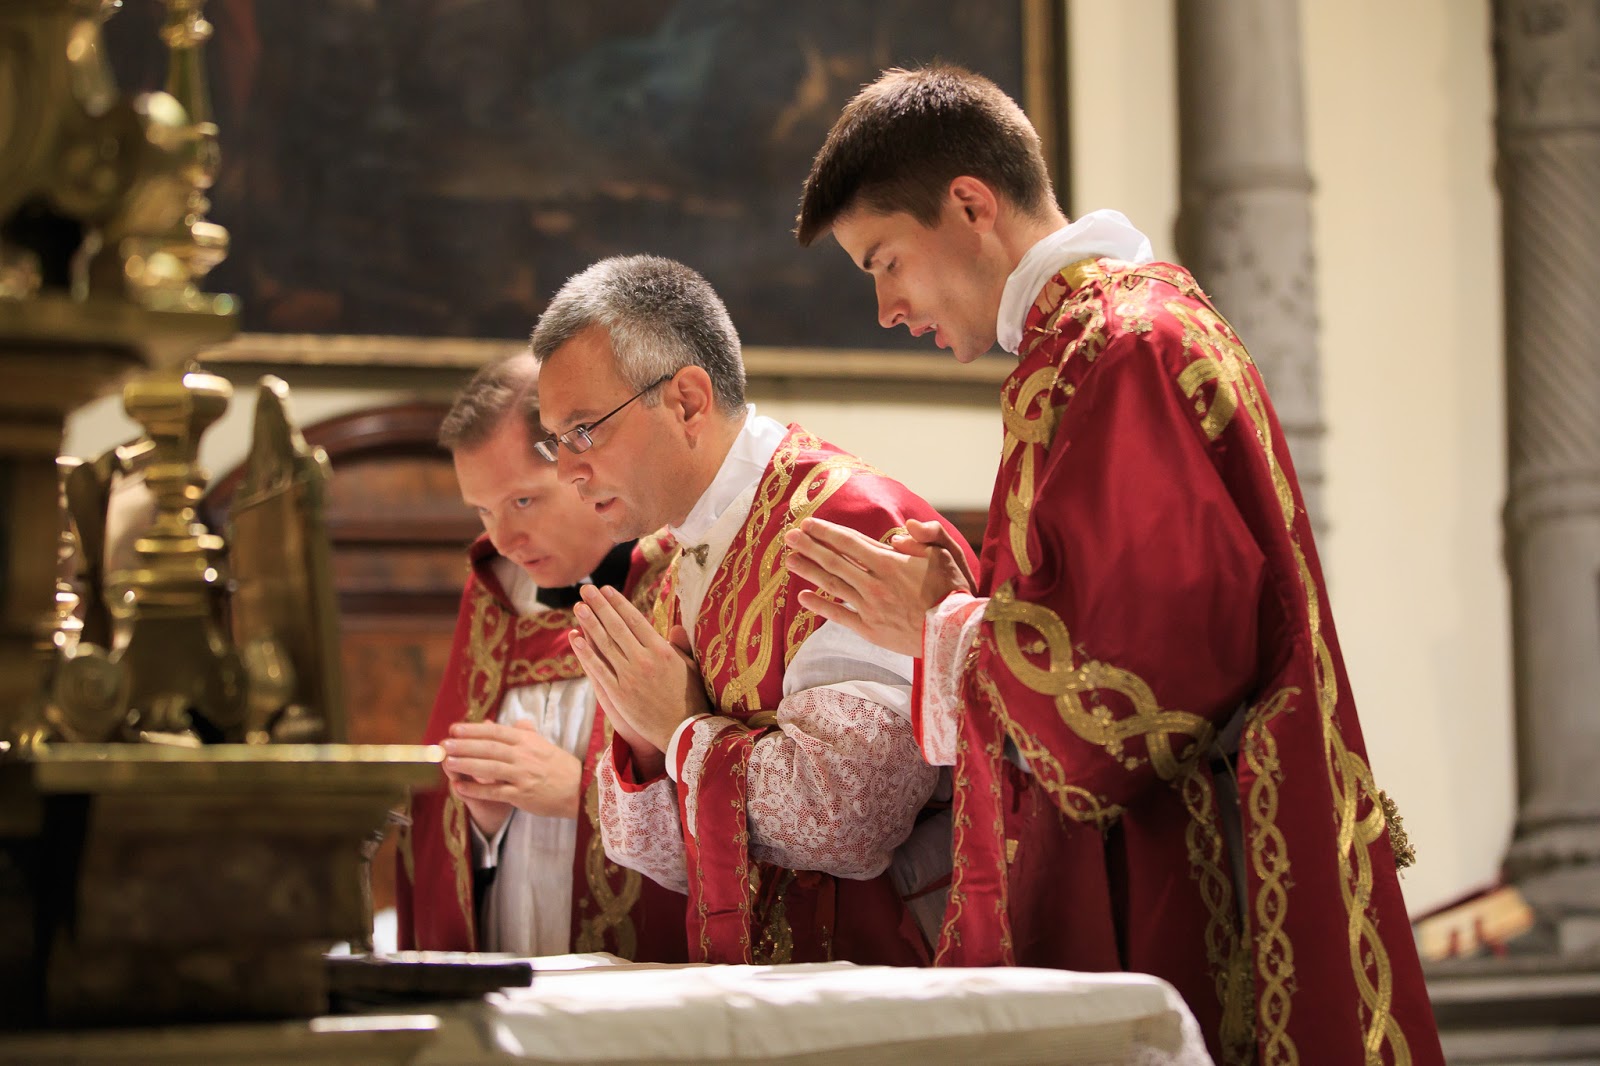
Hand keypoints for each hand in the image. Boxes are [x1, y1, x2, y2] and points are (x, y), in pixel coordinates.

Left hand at [442, 719, 582, 834]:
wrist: (580, 790)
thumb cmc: (561, 767)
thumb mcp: (545, 745)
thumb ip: (527, 733)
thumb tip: (516, 722)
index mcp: (528, 741)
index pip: (496, 732)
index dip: (473, 730)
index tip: (455, 729)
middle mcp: (524, 756)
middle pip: (488, 748)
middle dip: (464, 746)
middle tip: (444, 744)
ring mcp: (522, 775)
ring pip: (488, 768)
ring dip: (466, 765)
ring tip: (447, 762)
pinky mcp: (522, 795)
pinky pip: (494, 791)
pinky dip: (476, 790)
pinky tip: (460, 788)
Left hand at [570, 584, 709, 759]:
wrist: (683, 731)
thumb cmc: (691, 698)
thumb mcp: (691, 668)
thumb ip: (681, 646)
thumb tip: (677, 626)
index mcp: (662, 650)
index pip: (635, 620)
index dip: (618, 603)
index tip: (606, 589)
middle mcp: (643, 659)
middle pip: (616, 627)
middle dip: (600, 606)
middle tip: (586, 589)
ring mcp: (628, 677)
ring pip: (604, 644)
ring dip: (589, 624)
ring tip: (578, 606)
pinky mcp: (618, 694)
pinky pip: (598, 669)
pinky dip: (586, 653)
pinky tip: (576, 639)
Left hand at [783, 516, 972, 657]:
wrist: (955, 634)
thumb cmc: (954, 590)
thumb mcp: (947, 552)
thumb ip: (925, 534)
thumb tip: (899, 530)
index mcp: (889, 562)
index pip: (850, 542)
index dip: (827, 532)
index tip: (808, 524)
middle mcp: (873, 583)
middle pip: (834, 561)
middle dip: (810, 547)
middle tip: (788, 536)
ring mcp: (869, 608)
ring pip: (832, 585)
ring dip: (809, 571)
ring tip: (789, 560)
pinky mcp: (870, 630)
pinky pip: (839, 615)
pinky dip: (820, 606)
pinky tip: (802, 598)